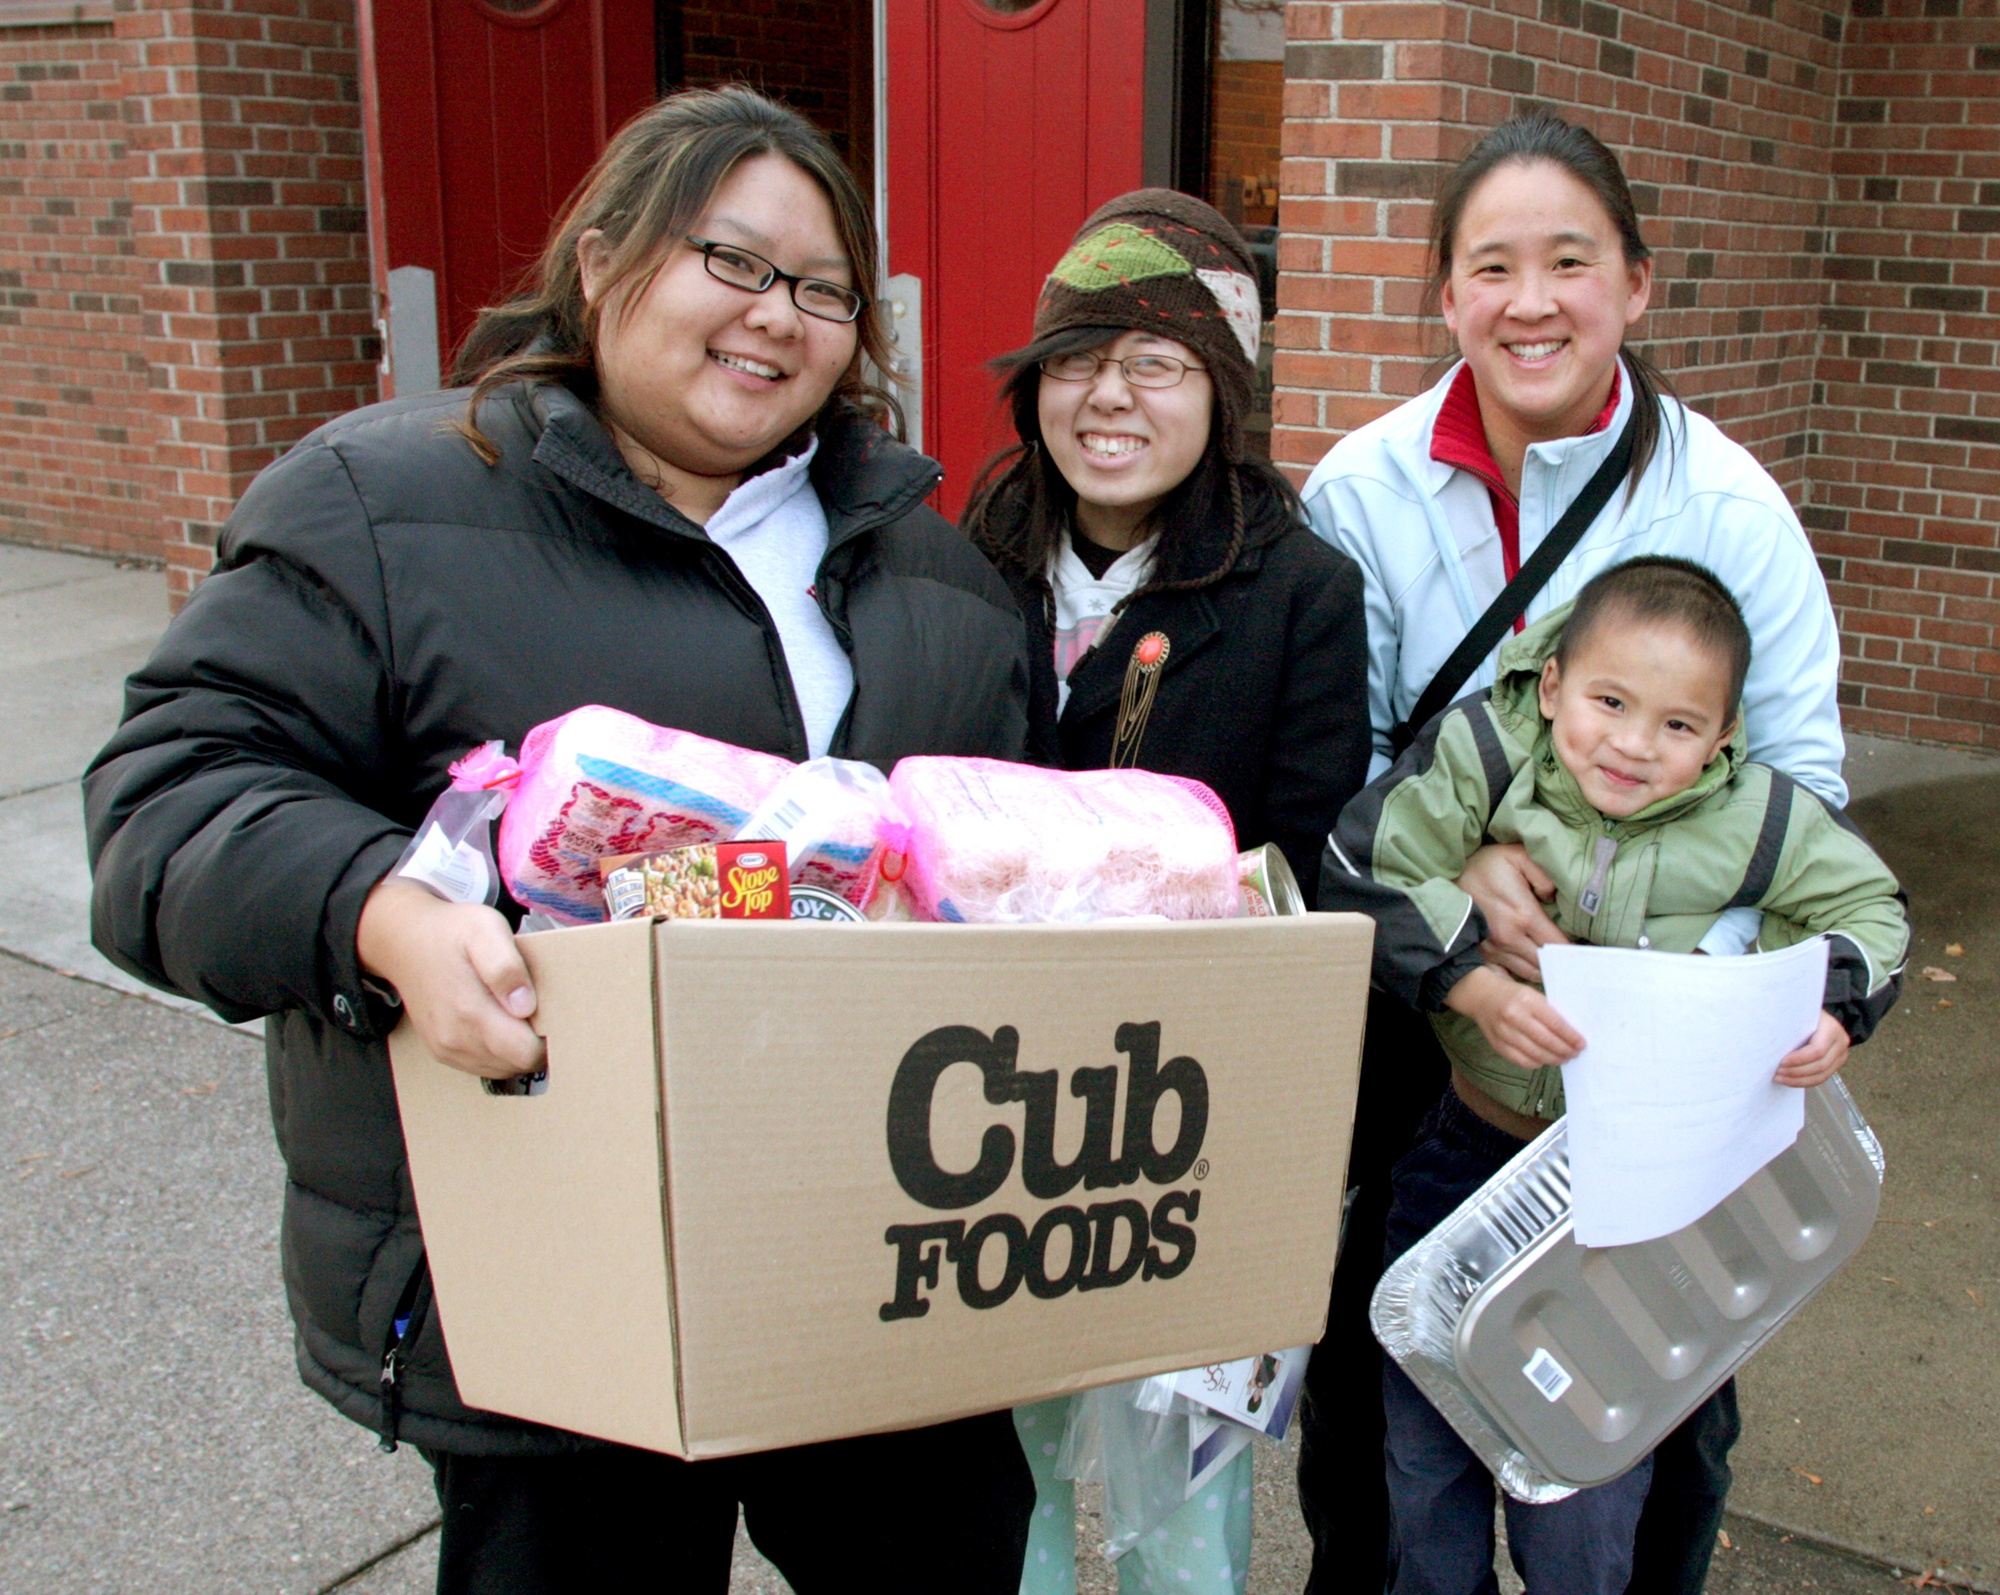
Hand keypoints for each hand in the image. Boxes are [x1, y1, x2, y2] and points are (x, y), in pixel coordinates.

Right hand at [357, 877, 544, 1078]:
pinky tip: (499, 1023)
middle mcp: (455, 1039)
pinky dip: (497, 1052)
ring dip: (515, 1050)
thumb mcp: (485, 930)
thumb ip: (506, 968)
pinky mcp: (440, 1050)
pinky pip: (481, 1065)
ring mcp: (445, 1048)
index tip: (551, 1014)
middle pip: (516, 1065)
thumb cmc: (450, 932)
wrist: (403, 940)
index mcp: (470, 1013)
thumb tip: (525, 1007)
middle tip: (537, 1010)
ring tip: (517, 1014)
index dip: (546, 1039)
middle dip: (533, 1044)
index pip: (525, 1054)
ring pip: (500, 1069)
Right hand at [1444, 965, 1586, 1070]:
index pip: (1555, 1023)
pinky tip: (1544, 1060)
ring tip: (1563, 1058)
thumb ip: (1548, 1012)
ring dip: (1553, 1059)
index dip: (1570, 1037)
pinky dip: (1536, 1063)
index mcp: (1527, 1000)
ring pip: (1535, 1053)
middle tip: (1575, 1053)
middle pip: (1546, 1040)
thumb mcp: (1532, 995)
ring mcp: (1504, 1032)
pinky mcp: (1497, 1044)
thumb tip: (1570, 1034)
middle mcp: (1515, 1016)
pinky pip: (1521, 1060)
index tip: (1581, 1044)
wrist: (1480, 996)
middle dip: (1565, 1050)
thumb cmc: (1512, 995)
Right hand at [1457, 843, 1569, 982]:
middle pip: (1546, 964)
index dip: (1574, 951)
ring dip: (1544, 972)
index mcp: (1523, 915)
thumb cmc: (1485, 865)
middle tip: (1574, 964)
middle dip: (1561, 965)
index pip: (1557, 944)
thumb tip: (1552, 896)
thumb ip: (1543, 873)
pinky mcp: (1483, 954)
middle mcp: (1510, 938)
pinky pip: (1509, 975)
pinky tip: (1532, 973)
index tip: (1585, 953)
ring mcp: (1494, 950)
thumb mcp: (1517, 855)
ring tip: (1558, 969)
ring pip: (1529, 973)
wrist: (1447, 875)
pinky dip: (1523, 976)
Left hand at [1775, 1010, 1847, 1088]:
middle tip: (1777, 1073)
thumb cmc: (1806, 1014)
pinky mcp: (1836, 1064)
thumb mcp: (1800, 1014)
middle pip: (1820, 1066)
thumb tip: (1768, 1040)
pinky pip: (1821, 1078)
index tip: (1781, 1062)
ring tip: (1780, 1079)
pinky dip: (1804, 1082)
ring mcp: (1841, 1055)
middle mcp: (1840, 1043)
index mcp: (1832, 1028)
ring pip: (1822, 1076)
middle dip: (1796, 1072)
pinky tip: (1790, 1080)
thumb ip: (1791, 1025)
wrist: (1823, 1017)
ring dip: (1798, 1080)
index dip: (1798, 1059)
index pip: (1817, 1050)